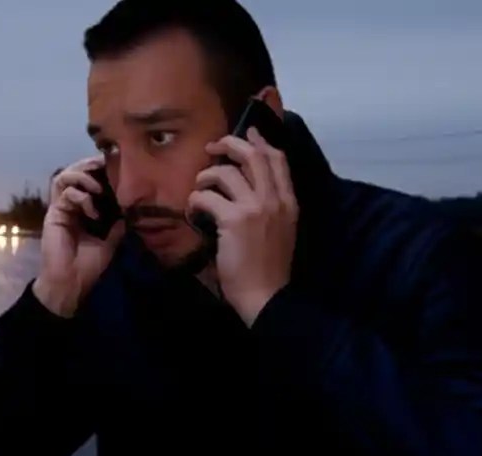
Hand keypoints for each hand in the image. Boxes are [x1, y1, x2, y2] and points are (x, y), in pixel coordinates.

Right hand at [35, 156, 125, 316]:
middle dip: (88, 165)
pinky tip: (91, 209)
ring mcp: (60, 208)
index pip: (88, 181)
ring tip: (97, 187)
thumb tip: (131, 212)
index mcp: (82, 211)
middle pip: (73, 172)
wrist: (71, 282)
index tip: (115, 167)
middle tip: (104, 164)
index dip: (98, 171)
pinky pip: (64, 193)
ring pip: (64, 177)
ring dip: (82, 176)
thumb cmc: (88, 266)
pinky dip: (80, 196)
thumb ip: (117, 226)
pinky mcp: (54, 214)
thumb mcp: (110, 243)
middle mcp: (70, 206)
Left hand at [188, 127, 298, 325]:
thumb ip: (269, 208)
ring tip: (199, 188)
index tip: (246, 134)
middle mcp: (275, 200)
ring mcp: (256, 208)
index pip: (278, 159)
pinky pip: (207, 197)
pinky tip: (192, 212)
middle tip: (212, 147)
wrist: (266, 295)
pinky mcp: (234, 220)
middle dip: (230, 144)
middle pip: (253, 155)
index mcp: (289, 202)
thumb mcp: (280, 231)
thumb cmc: (267, 269)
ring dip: (206, 176)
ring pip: (226, 172)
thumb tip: (247, 189)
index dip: (259, 142)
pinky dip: (195, 200)